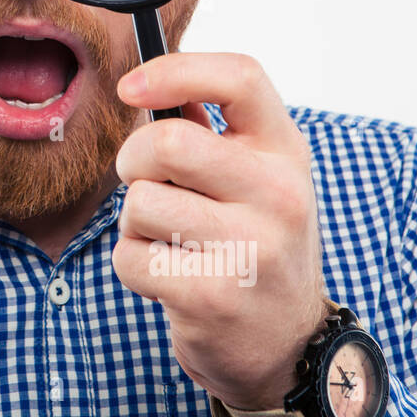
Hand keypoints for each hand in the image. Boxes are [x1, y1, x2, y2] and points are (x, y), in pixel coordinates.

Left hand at [111, 52, 330, 410]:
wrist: (287, 346)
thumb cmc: (255, 245)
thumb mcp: (255, 181)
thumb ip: (212, 133)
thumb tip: (150, 85)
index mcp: (286, 152)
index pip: (241, 78)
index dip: (175, 71)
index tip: (131, 87)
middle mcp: (279, 195)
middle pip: (167, 143)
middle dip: (133, 162)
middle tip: (144, 184)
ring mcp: (251, 249)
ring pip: (140, 203)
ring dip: (134, 222)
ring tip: (170, 241)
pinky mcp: (212, 297)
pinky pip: (129, 257)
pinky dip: (133, 266)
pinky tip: (170, 277)